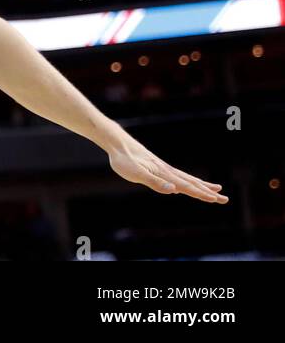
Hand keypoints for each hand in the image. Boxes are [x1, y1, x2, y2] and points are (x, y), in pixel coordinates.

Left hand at [107, 132, 226, 203]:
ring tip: (215, 189)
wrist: (117, 142)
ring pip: (186, 178)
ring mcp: (163, 168)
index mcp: (165, 174)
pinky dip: (187, 181)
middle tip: (225, 199)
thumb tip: (174, 190)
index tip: (217, 200)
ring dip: (201, 185)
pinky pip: (177, 176)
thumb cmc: (124, 159)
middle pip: (192, 183)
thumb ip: (155, 182)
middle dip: (208, 192)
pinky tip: (186, 185)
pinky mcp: (156, 166)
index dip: (202, 194)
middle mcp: (167, 170)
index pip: (187, 187)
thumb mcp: (136, 173)